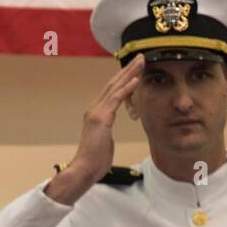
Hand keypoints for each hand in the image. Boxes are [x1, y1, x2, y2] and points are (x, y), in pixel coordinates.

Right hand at [44, 55, 144, 205]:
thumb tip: (108, 137)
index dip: (123, 78)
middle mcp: (94, 109)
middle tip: (140, 57)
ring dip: (129, 73)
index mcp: (96, 114)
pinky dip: (126, 88)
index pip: (111, 91)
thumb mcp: (103, 143)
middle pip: (113, 84)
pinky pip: (116, 99)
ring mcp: (96, 112)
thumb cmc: (94, 161)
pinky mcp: (101, 118)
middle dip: (127, 69)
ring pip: (115, 87)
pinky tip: (135, 79)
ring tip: (141, 62)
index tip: (134, 69)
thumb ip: (105, 135)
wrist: (85, 168)